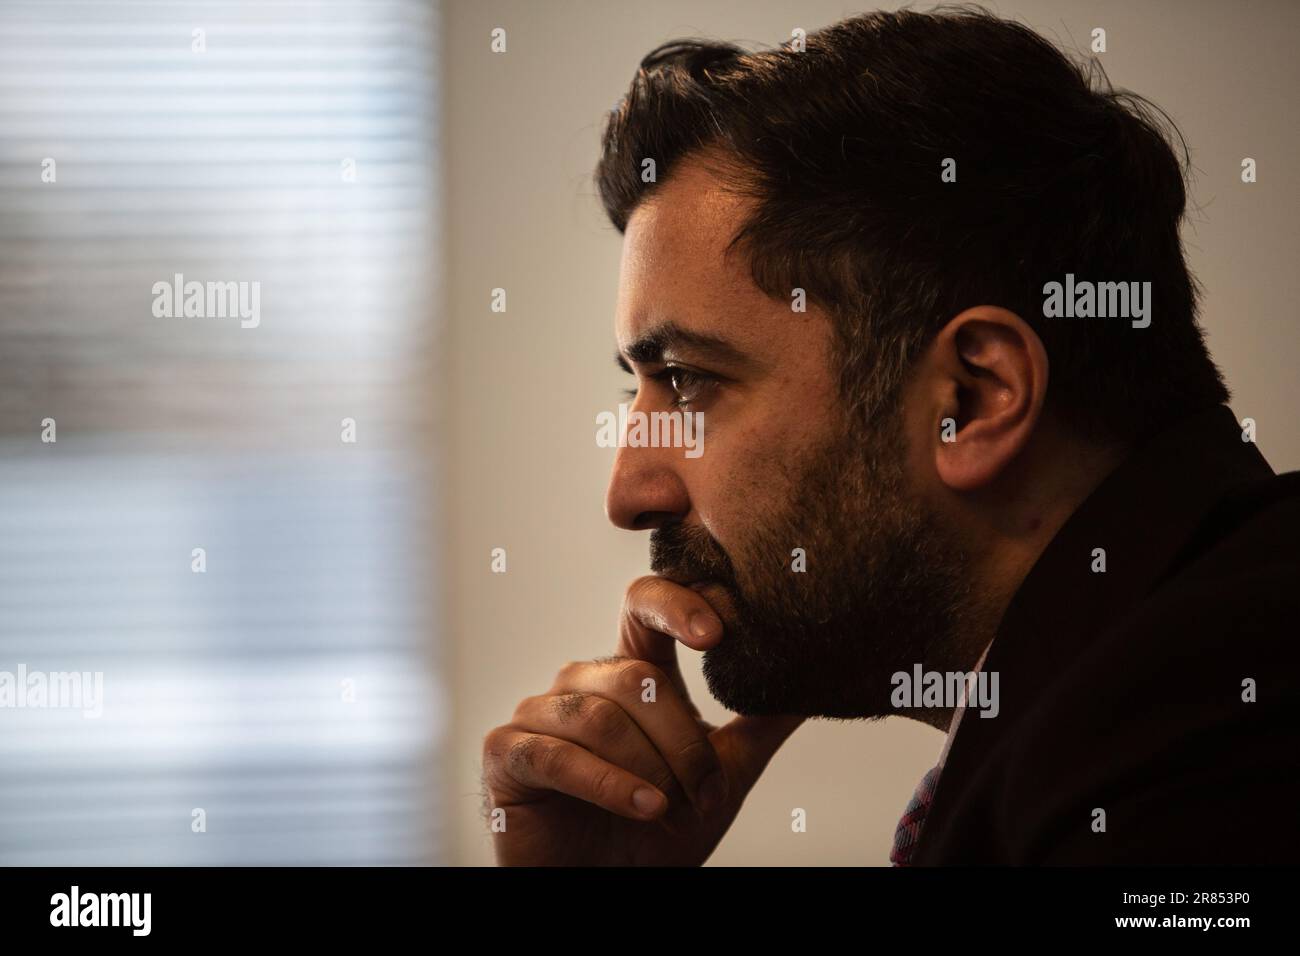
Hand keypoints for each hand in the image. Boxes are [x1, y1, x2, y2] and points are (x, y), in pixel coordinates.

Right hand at [481, 575, 803, 864]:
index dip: (677, 602)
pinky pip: (558, 754)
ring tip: (670, 808)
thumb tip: (815, 675)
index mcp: (628, 672)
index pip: (645, 605)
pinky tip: (643, 809)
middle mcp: (581, 682)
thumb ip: (759, 723)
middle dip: (682, 740)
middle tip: (703, 792)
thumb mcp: (723, 774)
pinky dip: (608, 785)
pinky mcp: (507, 753)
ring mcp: (538, 714)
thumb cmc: (656, 831)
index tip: (718, 632)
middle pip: (635, 675)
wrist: (605, 894)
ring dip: (648, 768)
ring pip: (601, 715)